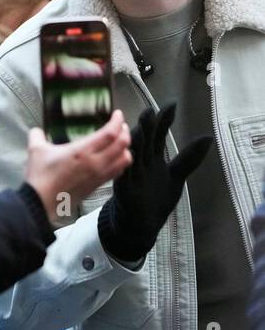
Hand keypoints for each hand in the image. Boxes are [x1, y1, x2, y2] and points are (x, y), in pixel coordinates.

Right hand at [25, 109, 130, 222]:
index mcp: (82, 151)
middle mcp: (95, 163)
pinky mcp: (97, 184)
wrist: (41, 201)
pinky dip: (121, 162)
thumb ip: (37, 136)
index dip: (117, 121)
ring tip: (120, 143)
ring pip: (125, 159)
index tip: (117, 115)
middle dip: (124, 132)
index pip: (110, 133)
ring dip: (125, 148)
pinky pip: (118, 171)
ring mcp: (98, 175)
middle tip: (119, 126)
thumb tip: (37, 131)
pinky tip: (114, 159)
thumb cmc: (41, 178)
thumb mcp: (36, 151)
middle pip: (122, 144)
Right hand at [98, 103, 211, 263]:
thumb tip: (207, 138)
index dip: (164, 121)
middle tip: (148, 112)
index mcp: (152, 158)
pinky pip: (123, 179)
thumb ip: (189, 158)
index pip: (157, 135)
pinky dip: (124, 170)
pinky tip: (127, 160)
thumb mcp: (176, 176)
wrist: (142, 225)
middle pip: (143, 142)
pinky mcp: (124, 192)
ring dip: (133, 146)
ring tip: (136, 131)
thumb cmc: (155, 199)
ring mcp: (131, 177)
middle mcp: (140, 164)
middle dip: (145, 127)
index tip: (172, 105)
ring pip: (131, 158)